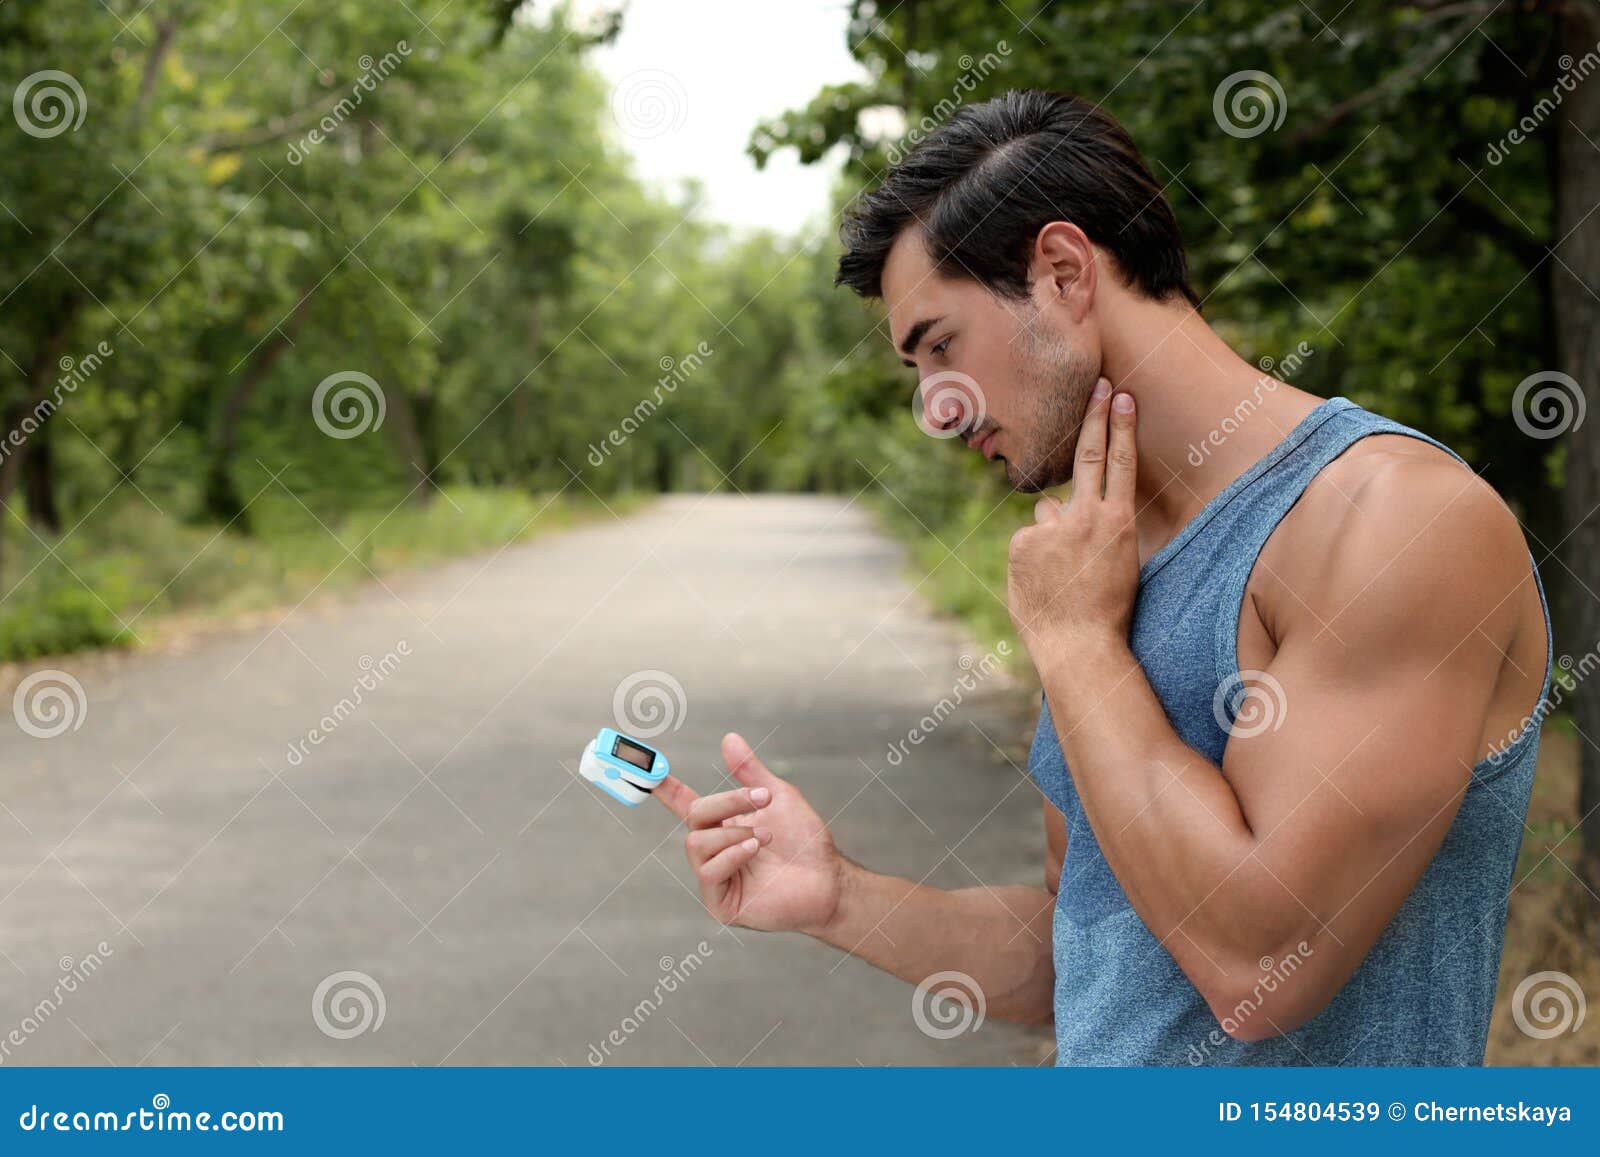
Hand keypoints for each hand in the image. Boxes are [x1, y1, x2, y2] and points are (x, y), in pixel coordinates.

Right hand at [654, 732, 842, 933]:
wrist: (826, 877)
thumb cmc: (804, 840)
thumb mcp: (777, 797)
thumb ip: (749, 772)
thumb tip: (729, 737)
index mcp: (723, 826)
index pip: (685, 805)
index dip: (665, 788)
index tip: (648, 769)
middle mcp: (714, 850)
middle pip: (695, 817)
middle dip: (726, 803)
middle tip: (762, 799)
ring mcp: (716, 878)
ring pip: (697, 845)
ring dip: (734, 834)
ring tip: (766, 836)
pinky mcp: (721, 903)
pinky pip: (708, 873)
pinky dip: (731, 856)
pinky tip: (755, 850)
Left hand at [1006, 378, 1140, 672]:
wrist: (1079, 647)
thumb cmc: (1107, 613)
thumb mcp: (1119, 564)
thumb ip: (1094, 528)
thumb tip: (1057, 506)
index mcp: (1118, 523)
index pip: (1121, 463)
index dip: (1121, 426)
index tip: (1121, 395)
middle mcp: (1085, 517)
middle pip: (1088, 455)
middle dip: (1094, 417)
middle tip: (1098, 385)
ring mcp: (1052, 528)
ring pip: (1048, 512)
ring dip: (1052, 532)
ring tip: (1062, 573)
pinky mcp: (1022, 542)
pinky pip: (1028, 538)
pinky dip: (1032, 555)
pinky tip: (1042, 582)